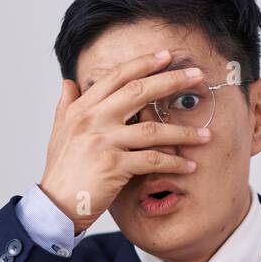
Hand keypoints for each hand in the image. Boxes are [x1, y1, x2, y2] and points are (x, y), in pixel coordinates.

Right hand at [38, 49, 213, 232]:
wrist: (54, 205)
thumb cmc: (61, 170)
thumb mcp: (60, 132)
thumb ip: (66, 105)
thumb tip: (68, 82)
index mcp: (82, 108)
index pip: (117, 77)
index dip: (144, 64)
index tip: (166, 56)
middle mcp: (92, 119)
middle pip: (139, 92)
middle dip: (171, 81)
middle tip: (196, 75)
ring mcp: (103, 142)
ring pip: (152, 130)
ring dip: (183, 132)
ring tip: (206, 135)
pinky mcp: (113, 166)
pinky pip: (152, 160)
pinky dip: (173, 163)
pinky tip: (188, 165)